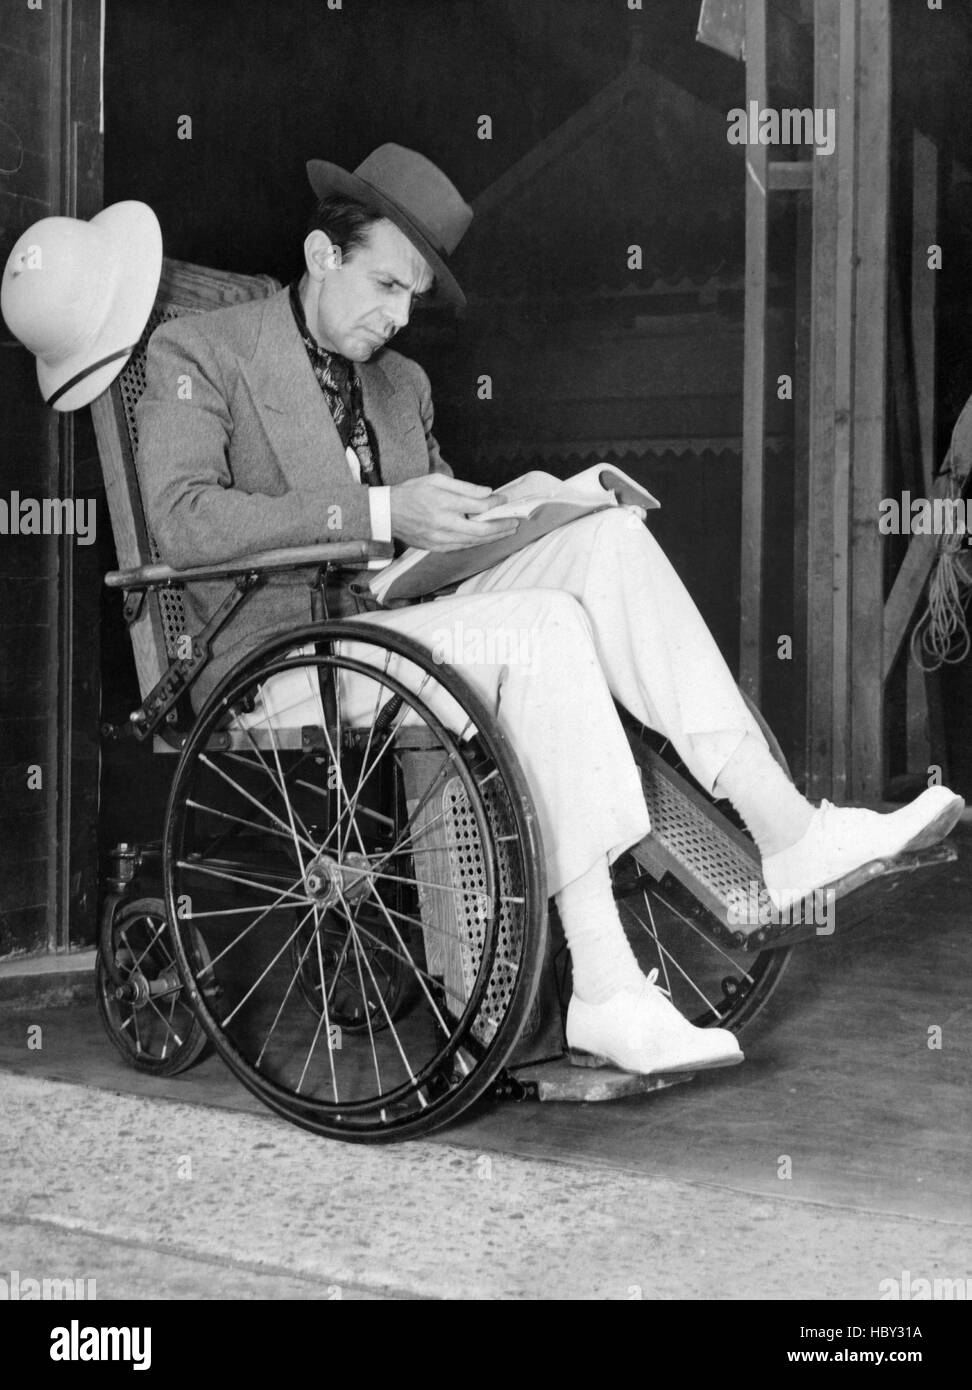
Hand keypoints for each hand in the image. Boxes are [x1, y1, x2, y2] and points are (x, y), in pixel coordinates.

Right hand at [388, 474, 519, 550]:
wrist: (386, 513)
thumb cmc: (411, 492)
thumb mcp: (436, 479)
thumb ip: (463, 487)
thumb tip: (487, 492)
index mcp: (443, 502)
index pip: (478, 506)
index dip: (495, 503)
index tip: (503, 500)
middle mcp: (443, 522)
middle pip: (480, 530)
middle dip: (500, 527)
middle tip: (515, 524)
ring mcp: (439, 538)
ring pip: (472, 542)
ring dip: (492, 538)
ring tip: (506, 532)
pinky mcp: (434, 547)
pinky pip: (461, 547)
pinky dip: (475, 544)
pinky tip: (485, 539)